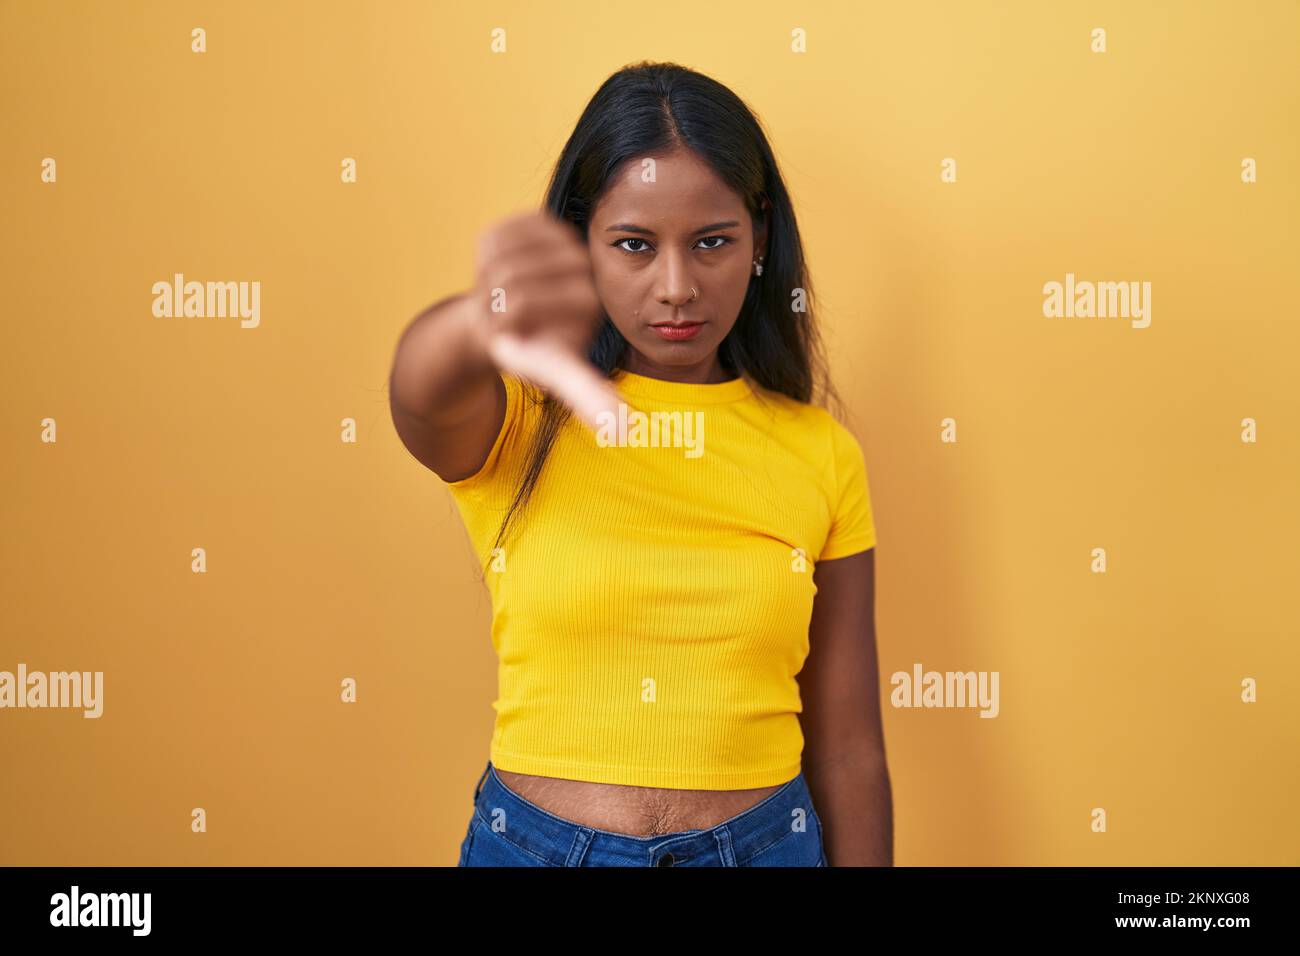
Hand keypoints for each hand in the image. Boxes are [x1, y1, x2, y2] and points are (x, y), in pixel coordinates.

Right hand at [466, 211, 620, 432]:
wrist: (506, 323)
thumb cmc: (531, 354)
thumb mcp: (556, 376)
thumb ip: (590, 396)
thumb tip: (624, 430)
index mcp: (589, 299)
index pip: (525, 303)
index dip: (505, 319)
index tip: (510, 331)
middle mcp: (581, 266)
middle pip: (511, 279)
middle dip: (496, 302)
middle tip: (501, 313)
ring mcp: (557, 238)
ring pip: (502, 258)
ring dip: (489, 280)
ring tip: (501, 295)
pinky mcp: (535, 219)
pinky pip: (497, 234)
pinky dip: (488, 255)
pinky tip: (501, 269)